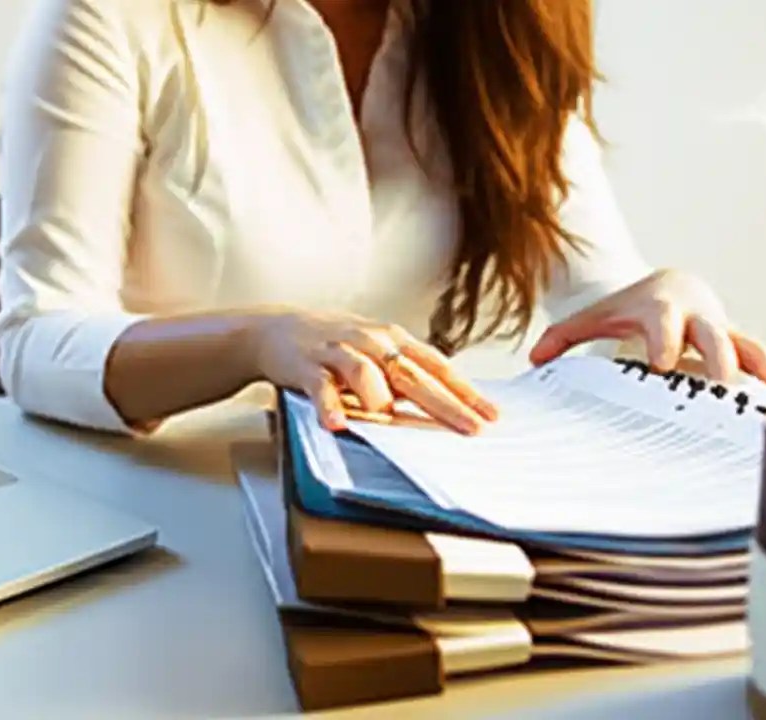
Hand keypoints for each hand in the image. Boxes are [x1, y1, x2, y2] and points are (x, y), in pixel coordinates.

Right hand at [250, 310, 497, 433]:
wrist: (275, 330)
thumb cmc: (333, 345)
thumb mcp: (375, 353)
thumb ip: (405, 376)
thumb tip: (446, 405)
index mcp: (393, 340)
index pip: (436, 365)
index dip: (464, 390)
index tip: (490, 414)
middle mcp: (370, 342)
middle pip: (412, 373)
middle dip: (444, 402)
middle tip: (469, 427)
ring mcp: (338, 352)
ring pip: (366, 374)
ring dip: (381, 399)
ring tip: (391, 420)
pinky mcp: (306, 364)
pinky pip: (320, 387)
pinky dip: (329, 405)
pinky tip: (337, 424)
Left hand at [529, 269, 765, 387]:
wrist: (672, 285)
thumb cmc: (630, 308)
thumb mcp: (596, 316)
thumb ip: (563, 336)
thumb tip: (533, 359)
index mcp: (660, 309)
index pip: (663, 323)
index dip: (664, 341)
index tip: (661, 365)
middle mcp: (695, 318)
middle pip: (712, 333)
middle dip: (717, 355)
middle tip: (720, 381)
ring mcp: (720, 329)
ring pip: (745, 344)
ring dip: (754, 368)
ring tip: (764, 399)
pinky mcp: (736, 342)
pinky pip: (759, 355)